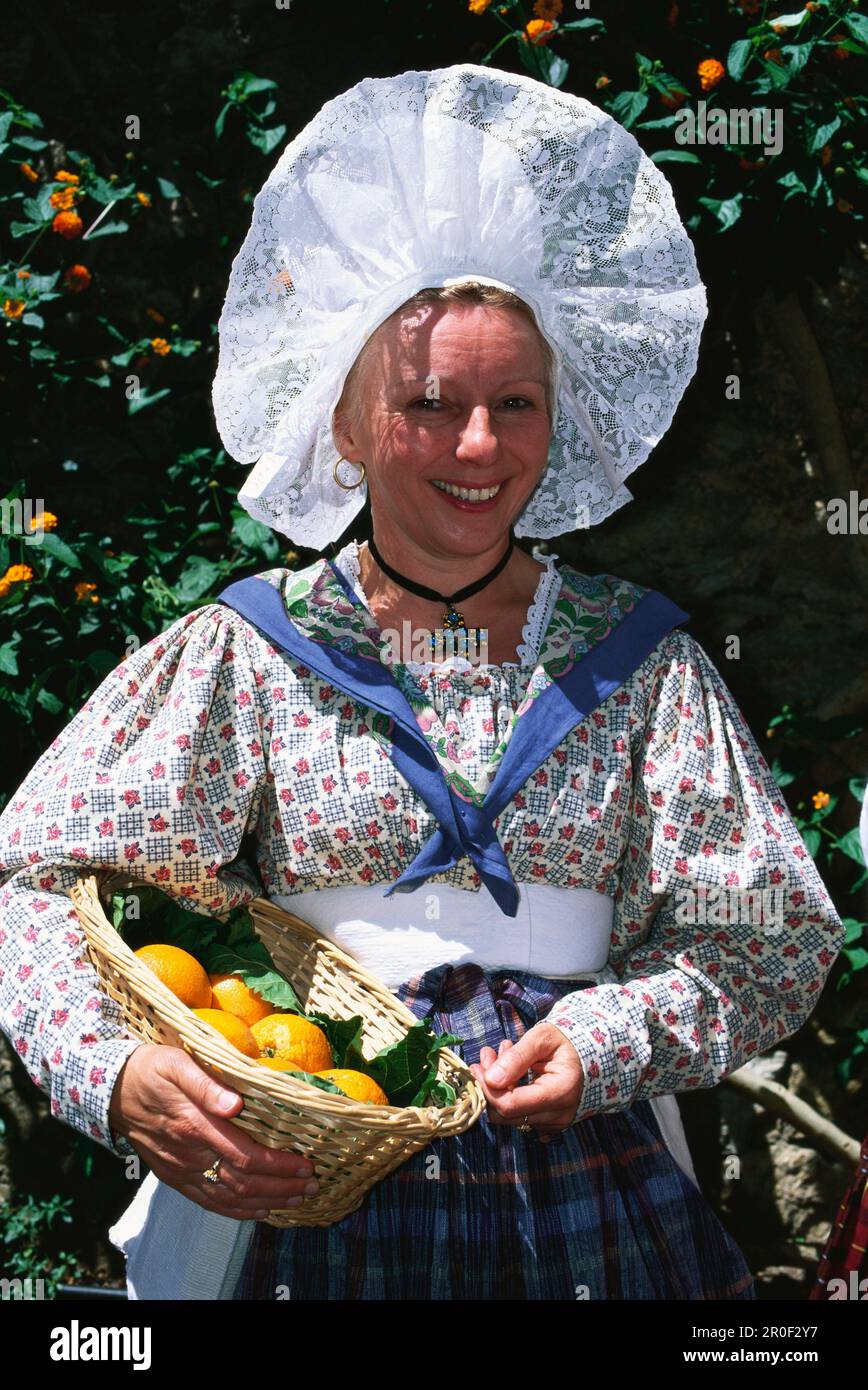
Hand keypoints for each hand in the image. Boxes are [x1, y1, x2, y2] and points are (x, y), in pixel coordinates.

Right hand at [108, 1043, 317, 1220]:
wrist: (111, 1091)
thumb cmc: (150, 1069)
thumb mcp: (177, 1063)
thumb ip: (206, 1084)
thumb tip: (236, 1103)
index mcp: (194, 1126)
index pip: (245, 1156)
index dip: (278, 1166)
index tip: (305, 1164)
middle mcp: (189, 1155)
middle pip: (243, 1183)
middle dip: (281, 1187)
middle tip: (312, 1183)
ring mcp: (181, 1171)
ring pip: (229, 1198)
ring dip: (267, 1202)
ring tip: (297, 1199)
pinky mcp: (175, 1177)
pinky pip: (209, 1202)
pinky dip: (238, 1211)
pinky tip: (260, 1210)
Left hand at [468, 1026, 583, 1140]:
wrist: (594, 1054)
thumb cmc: (568, 1041)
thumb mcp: (543, 1038)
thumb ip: (517, 1058)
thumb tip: (490, 1079)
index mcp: (560, 1093)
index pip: (510, 1105)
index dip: (488, 1088)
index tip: (478, 1066)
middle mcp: (559, 1115)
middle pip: (506, 1114)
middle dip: (490, 1086)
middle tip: (489, 1056)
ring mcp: (555, 1124)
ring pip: (511, 1116)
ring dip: (499, 1088)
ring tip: (502, 1055)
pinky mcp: (550, 1124)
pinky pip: (521, 1117)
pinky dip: (510, 1096)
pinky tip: (513, 1073)